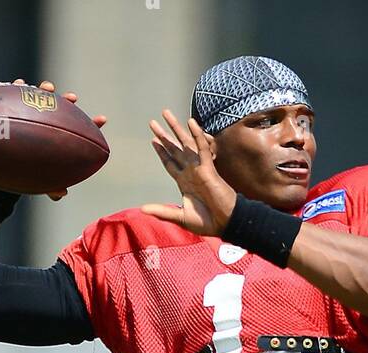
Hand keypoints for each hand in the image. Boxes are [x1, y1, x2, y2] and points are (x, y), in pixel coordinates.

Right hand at [0, 78, 107, 198]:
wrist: (6, 162)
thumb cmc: (28, 171)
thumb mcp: (41, 181)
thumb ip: (52, 187)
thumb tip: (62, 193)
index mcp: (60, 135)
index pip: (79, 127)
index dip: (92, 124)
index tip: (103, 120)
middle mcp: (47, 119)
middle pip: (61, 106)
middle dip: (67, 100)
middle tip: (72, 98)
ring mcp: (31, 110)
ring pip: (39, 96)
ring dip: (44, 88)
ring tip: (48, 88)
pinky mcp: (12, 105)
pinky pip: (12, 94)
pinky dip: (15, 87)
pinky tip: (15, 84)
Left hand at [141, 109, 236, 236]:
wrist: (225, 222)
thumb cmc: (206, 222)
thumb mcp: (180, 217)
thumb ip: (162, 211)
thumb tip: (142, 210)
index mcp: (184, 182)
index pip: (170, 163)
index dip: (161, 152)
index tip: (153, 140)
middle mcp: (190, 172)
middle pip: (174, 149)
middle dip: (163, 135)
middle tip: (153, 122)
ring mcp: (199, 168)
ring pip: (185, 144)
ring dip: (176, 128)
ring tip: (165, 113)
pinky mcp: (209, 168)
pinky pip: (202, 148)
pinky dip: (197, 135)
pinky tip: (191, 122)